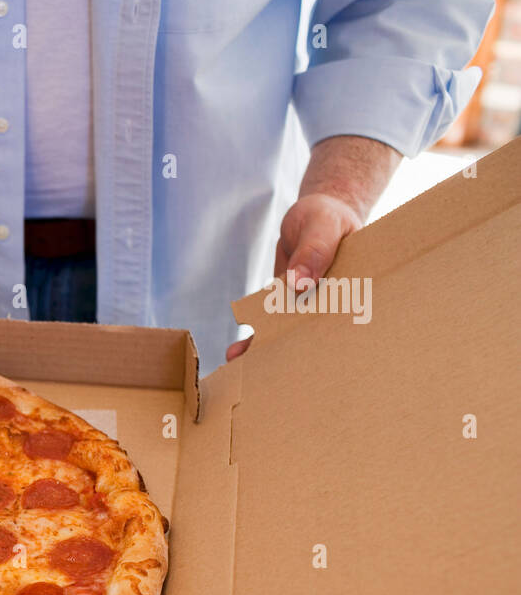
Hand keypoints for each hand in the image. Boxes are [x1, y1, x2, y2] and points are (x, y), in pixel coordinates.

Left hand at [226, 193, 362, 361]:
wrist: (313, 213)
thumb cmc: (326, 216)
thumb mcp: (322, 224)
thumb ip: (314, 250)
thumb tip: (298, 283)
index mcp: (356, 290)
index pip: (348, 320)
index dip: (333, 344)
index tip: (315, 365)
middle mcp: (334, 304)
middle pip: (316, 335)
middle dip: (296, 358)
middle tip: (272, 380)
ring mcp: (309, 306)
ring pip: (290, 333)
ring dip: (268, 350)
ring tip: (243, 368)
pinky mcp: (287, 302)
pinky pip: (271, 320)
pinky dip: (257, 333)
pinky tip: (238, 352)